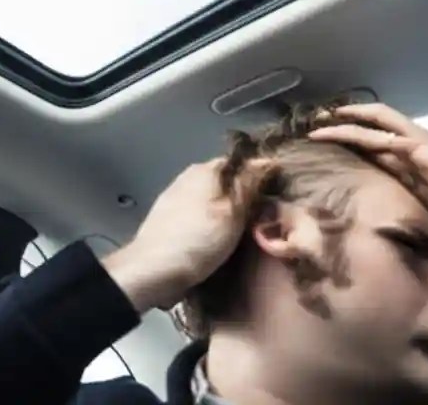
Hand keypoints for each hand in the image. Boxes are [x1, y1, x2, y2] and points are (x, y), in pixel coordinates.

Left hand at [102, 158, 265, 312]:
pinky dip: (208, 220)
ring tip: (241, 230)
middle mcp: (187, 176)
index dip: (257, 176)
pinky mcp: (166, 217)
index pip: (239, 162)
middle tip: (261, 216)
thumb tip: (266, 159)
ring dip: (224, 209)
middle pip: (223, 180)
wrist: (153, 269)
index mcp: (205, 169)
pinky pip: (196, 212)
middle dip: (240, 194)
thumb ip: (248, 184)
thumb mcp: (233, 212)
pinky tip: (215, 238)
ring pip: (209, 197)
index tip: (274, 194)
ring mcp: (174, 196)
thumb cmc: (200, 240)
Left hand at [308, 103, 427, 262]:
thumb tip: (399, 278)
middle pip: (364, 144)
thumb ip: (414, 250)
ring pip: (368, 128)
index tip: (319, 169)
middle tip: (308, 139)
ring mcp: (412, 149)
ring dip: (340, 124)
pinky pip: (385, 121)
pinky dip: (361, 115)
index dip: (347, 164)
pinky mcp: (418, 140)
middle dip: (337, 140)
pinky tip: (337, 114)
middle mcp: (406, 162)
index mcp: (407, 184)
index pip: (370, 168)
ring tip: (315, 120)